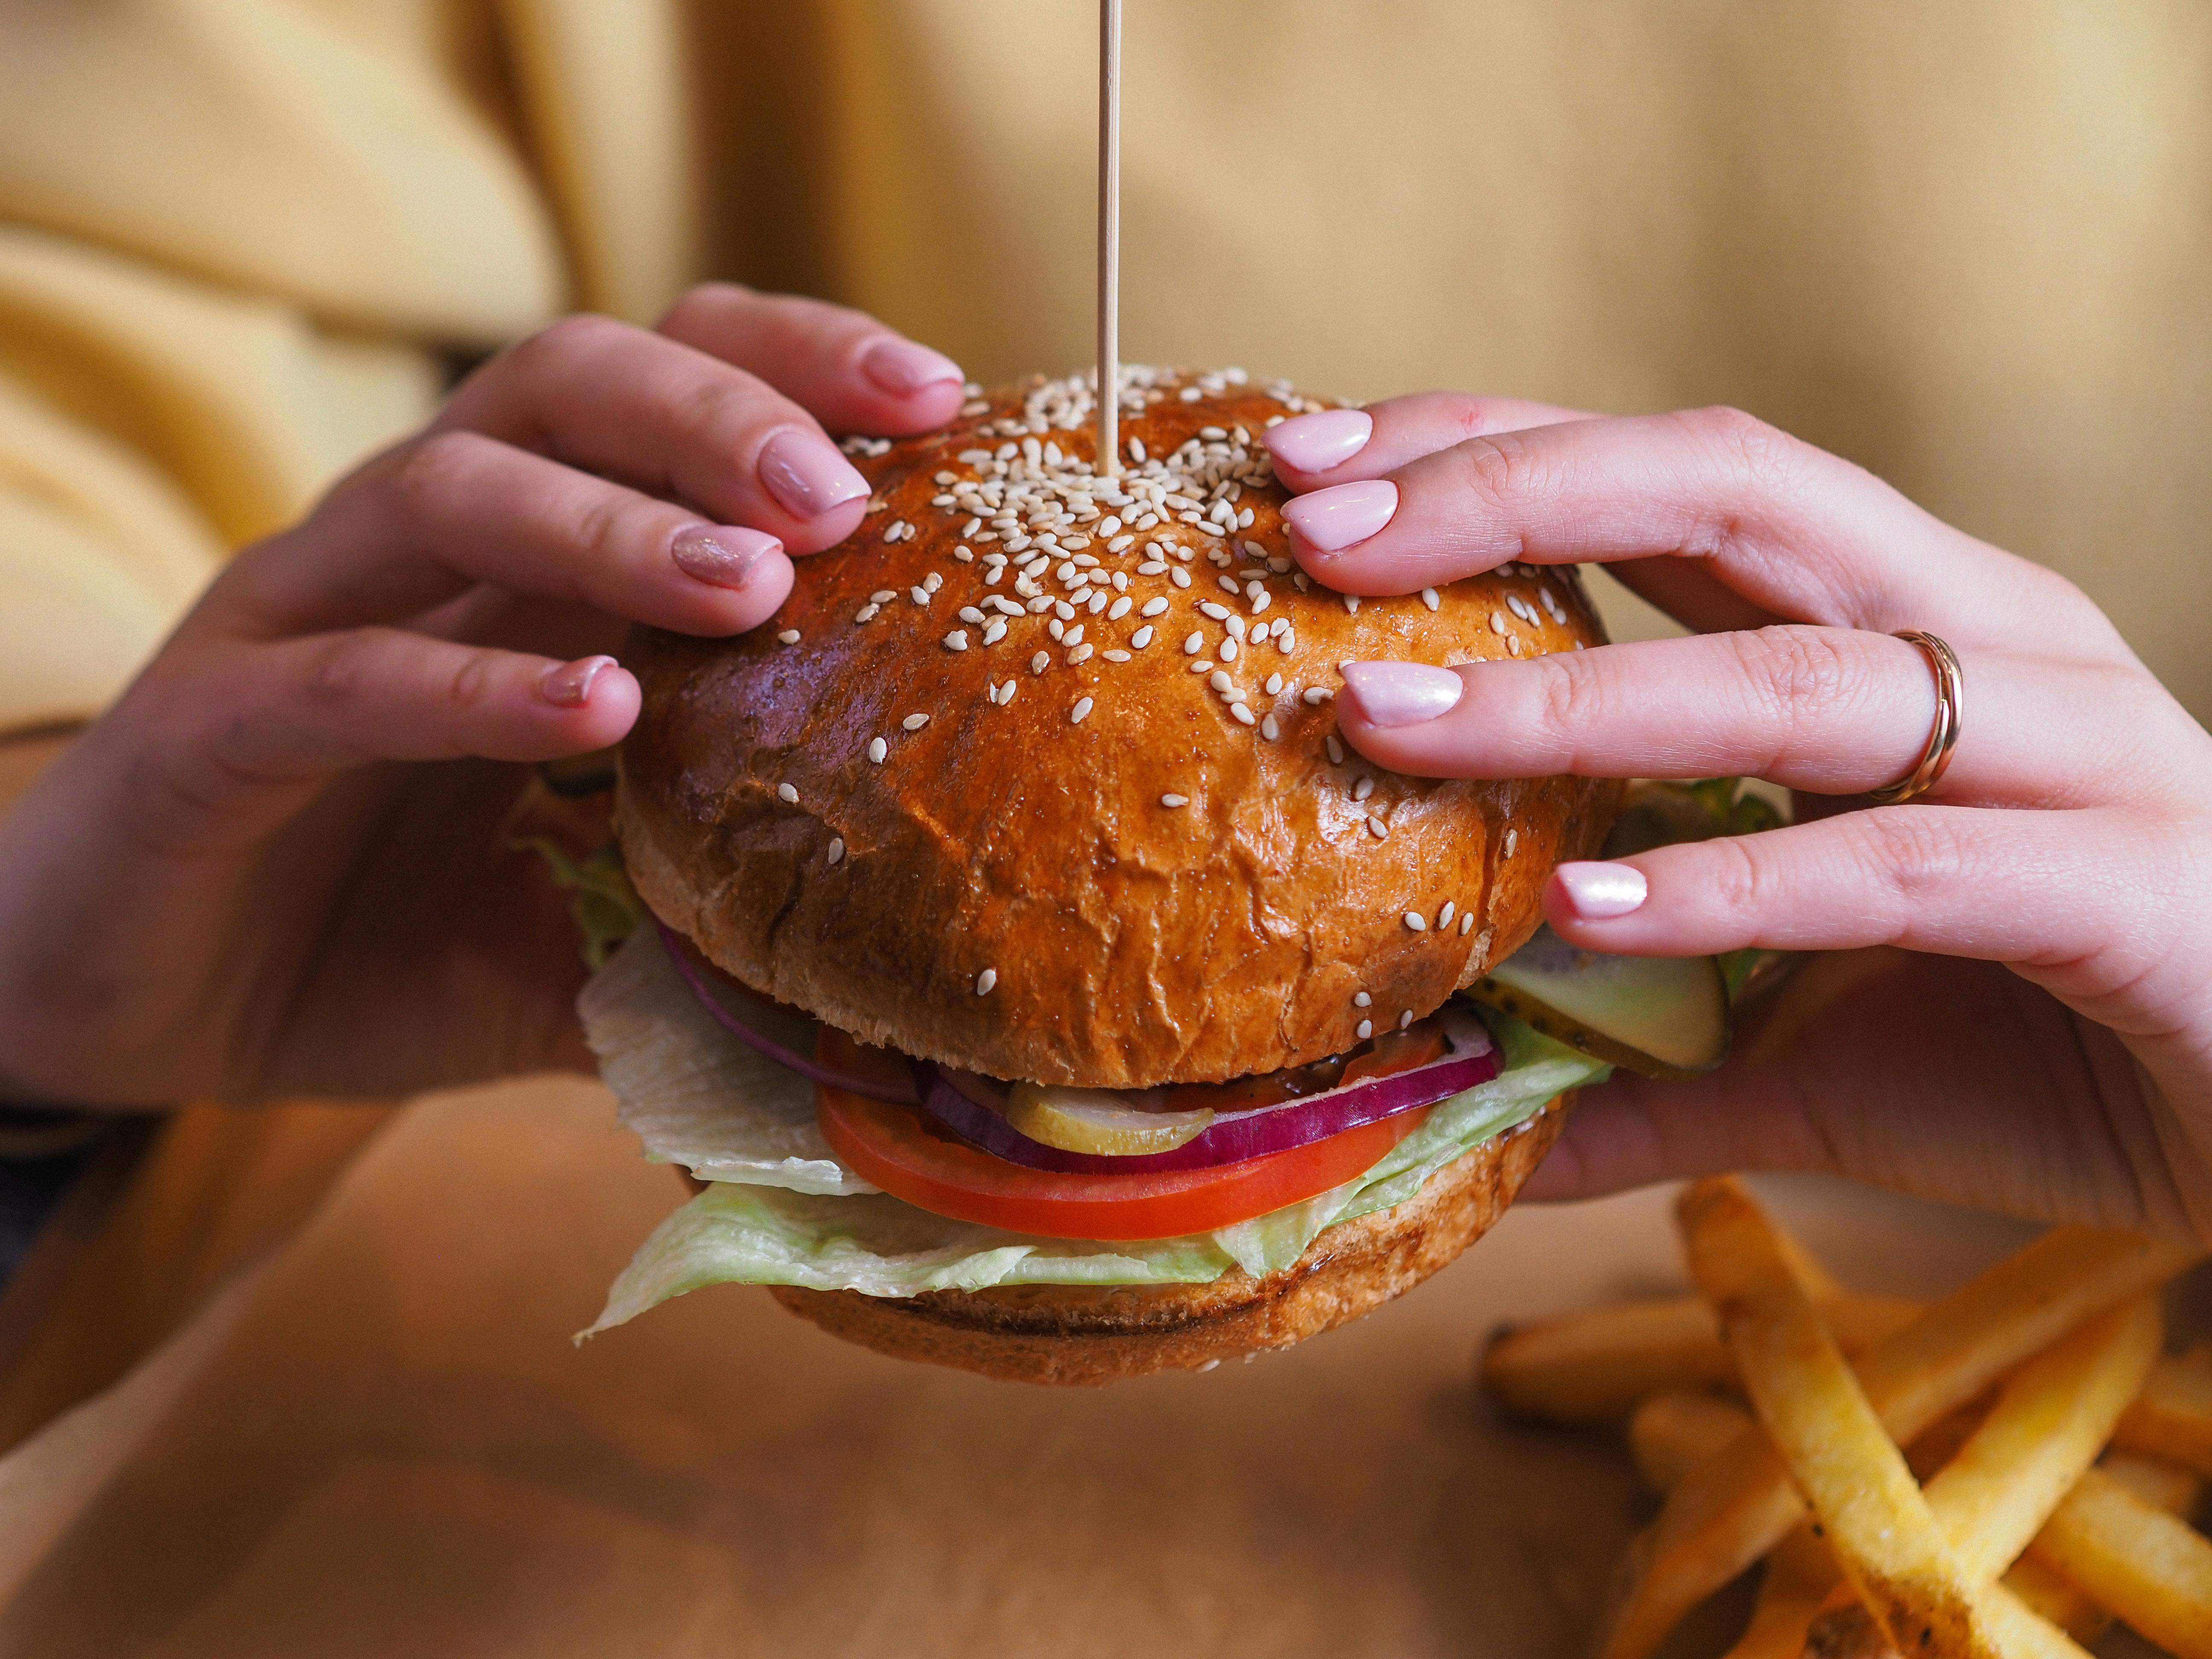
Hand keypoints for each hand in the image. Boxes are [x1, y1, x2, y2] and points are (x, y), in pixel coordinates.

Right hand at [0, 287, 965, 1103]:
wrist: (132, 1000)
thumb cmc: (377, 936)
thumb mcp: (579, 928)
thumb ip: (708, 929)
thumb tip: (888, 989)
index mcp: (525, 558)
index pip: (668, 384)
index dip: (798, 368)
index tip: (939, 404)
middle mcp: (424, 550)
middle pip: (571, 384)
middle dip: (721, 414)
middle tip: (848, 492)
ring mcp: (307, 615)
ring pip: (453, 487)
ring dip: (613, 523)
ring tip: (748, 586)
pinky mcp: (212, 723)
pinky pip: (346, 671)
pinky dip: (474, 685)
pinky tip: (593, 710)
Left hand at [1266, 396, 2211, 1237]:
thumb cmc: (2051, 1039)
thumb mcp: (1803, 1043)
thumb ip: (1635, 1064)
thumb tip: (1454, 1107)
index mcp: (1908, 621)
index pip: (1673, 481)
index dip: (1491, 454)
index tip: (1310, 471)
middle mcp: (1989, 640)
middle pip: (1731, 489)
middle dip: (1509, 494)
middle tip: (1312, 527)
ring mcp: (2074, 749)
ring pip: (1800, 672)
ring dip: (1577, 698)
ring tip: (1385, 718)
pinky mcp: (2128, 888)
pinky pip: (1904, 863)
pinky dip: (1740, 880)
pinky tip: (1590, 910)